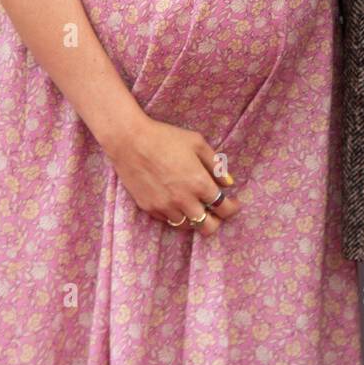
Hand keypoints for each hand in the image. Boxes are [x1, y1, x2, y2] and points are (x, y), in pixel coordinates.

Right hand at [105, 116, 239, 235]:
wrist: (130, 141)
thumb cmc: (166, 138)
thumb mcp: (197, 143)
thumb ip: (215, 164)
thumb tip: (228, 183)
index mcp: (199, 183)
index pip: (223, 208)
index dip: (232, 208)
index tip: (233, 203)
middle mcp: (183, 200)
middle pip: (208, 227)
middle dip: (216, 221)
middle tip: (216, 210)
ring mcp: (165, 207)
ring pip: (187, 226)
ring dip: (195, 217)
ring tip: (195, 203)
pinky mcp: (150, 209)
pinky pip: (169, 220)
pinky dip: (177, 214)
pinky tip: (176, 201)